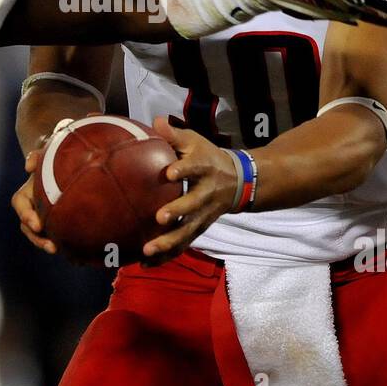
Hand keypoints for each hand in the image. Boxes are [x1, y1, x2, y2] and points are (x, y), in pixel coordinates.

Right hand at [11, 149, 56, 254]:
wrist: (64, 166)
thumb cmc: (52, 159)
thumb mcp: (44, 153)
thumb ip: (35, 156)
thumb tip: (29, 167)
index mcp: (25, 193)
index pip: (20, 205)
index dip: (26, 215)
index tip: (37, 224)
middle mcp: (31, 207)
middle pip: (28, 226)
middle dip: (37, 238)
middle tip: (51, 246)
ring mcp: (42, 216)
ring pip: (39, 234)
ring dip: (46, 244)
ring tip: (57, 250)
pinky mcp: (54, 222)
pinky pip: (53, 235)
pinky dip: (60, 243)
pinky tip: (73, 251)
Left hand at [142, 116, 239, 263]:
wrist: (241, 181)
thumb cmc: (208, 157)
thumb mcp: (195, 142)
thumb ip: (174, 134)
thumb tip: (155, 121)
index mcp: (204, 168)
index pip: (194, 168)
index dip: (183, 170)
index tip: (169, 173)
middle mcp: (206, 193)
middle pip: (193, 205)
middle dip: (177, 213)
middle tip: (159, 218)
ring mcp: (204, 214)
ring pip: (188, 232)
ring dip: (168, 243)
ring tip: (147, 251)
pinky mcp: (199, 228)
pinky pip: (183, 245)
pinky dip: (166, 256)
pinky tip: (145, 263)